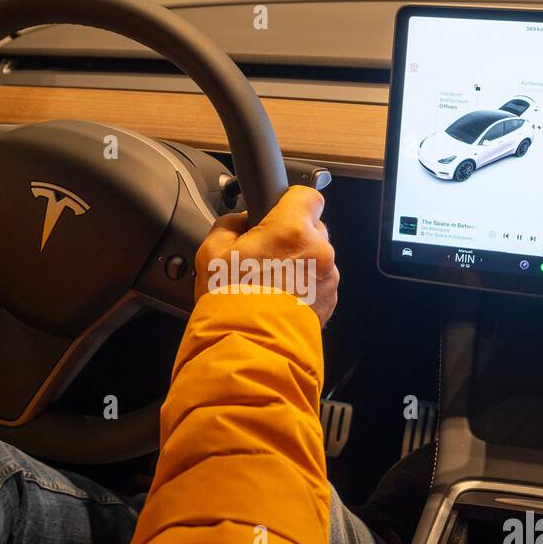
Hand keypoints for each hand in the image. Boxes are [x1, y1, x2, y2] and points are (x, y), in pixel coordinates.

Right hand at [195, 186, 338, 324]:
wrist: (251, 348)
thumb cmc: (232, 302)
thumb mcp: (211, 253)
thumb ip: (227, 225)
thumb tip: (239, 221)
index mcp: (291, 229)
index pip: (308, 195)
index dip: (291, 201)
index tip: (279, 210)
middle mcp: (318, 250)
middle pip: (313, 228)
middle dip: (292, 237)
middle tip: (266, 254)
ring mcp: (328, 277)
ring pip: (317, 257)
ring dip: (300, 264)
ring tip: (272, 283)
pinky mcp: (331, 301)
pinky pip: (320, 283)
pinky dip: (306, 287)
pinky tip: (282, 299)